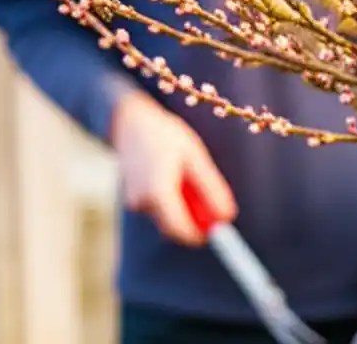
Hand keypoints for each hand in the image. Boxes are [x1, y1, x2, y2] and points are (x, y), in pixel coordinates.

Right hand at [110, 90, 236, 245]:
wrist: (129, 123)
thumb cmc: (165, 136)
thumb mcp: (195, 158)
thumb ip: (211, 189)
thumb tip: (227, 217)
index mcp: (157, 193)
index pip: (180, 231)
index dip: (202, 234)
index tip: (220, 230)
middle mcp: (141, 203)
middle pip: (175, 228)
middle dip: (196, 220)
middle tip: (212, 199)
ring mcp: (134, 203)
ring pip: (168, 218)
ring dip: (186, 208)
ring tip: (188, 176)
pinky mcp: (133, 200)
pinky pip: (160, 209)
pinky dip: (174, 201)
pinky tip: (176, 176)